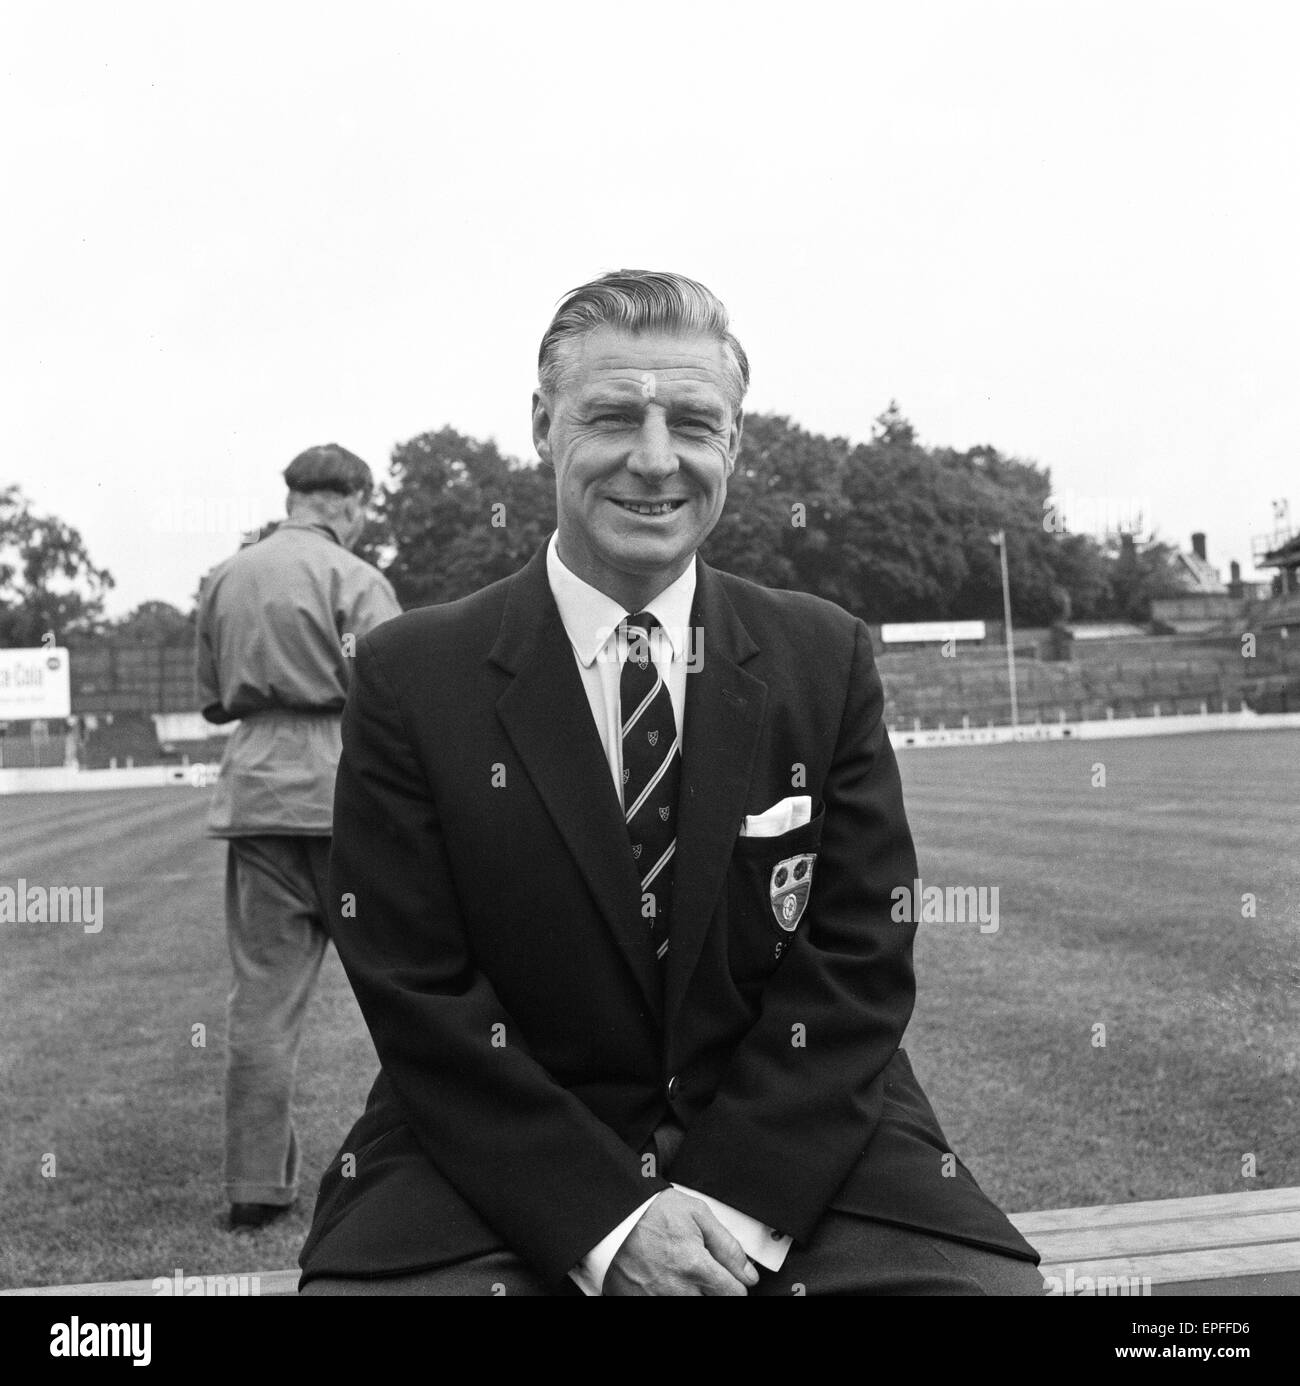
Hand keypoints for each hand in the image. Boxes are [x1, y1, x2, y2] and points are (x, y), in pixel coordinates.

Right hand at [603, 1190, 760, 1295]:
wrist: (611, 1218)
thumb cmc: (650, 1212)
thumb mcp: (696, 1214)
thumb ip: (728, 1246)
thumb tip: (749, 1274)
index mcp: (695, 1266)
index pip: (734, 1294)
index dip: (736, 1284)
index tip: (728, 1277)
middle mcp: (678, 1290)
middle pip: (714, 1304)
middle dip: (713, 1290)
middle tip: (701, 1273)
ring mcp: (658, 1300)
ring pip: (692, 1305)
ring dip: (692, 1293)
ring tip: (682, 1276)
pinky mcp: (640, 1303)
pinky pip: (664, 1303)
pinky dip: (669, 1294)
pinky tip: (665, 1282)